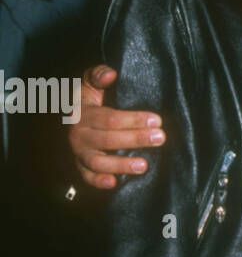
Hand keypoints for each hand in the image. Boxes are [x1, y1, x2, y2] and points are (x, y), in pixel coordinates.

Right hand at [70, 64, 164, 189]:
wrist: (66, 119)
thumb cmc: (85, 101)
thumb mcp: (88, 84)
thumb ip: (98, 75)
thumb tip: (110, 73)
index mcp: (83, 114)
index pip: (110, 118)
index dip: (133, 120)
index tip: (156, 120)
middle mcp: (79, 135)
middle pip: (108, 140)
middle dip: (136, 139)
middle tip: (160, 138)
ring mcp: (79, 152)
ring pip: (98, 162)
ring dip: (121, 165)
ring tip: (144, 165)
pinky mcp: (81, 167)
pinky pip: (87, 177)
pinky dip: (98, 182)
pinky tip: (114, 183)